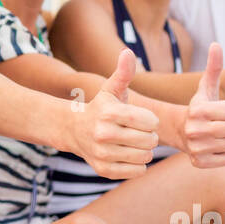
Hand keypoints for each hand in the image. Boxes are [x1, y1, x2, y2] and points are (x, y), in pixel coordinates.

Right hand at [73, 50, 158, 178]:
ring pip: (145, 157)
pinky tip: (128, 155)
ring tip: (134, 144)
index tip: (142, 119)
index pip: (149, 121)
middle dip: (149, 136)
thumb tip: (128, 52)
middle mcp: (103, 134)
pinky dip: (138, 165)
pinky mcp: (103, 170)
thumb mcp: (111, 89)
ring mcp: (102, 154)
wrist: (73, 130)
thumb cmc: (101, 108)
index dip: (150, 120)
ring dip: (145, 151)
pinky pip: (137, 172)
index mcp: (109, 113)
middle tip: (139, 133)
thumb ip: (123, 73)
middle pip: (149, 140)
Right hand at [182, 43, 224, 167]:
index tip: (221, 110)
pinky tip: (213, 147)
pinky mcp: (199, 163)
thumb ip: (213, 67)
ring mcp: (196, 148)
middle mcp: (195, 130)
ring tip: (218, 135)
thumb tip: (217, 44)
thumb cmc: (200, 107)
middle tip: (223, 124)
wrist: (180, 131)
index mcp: (198, 110)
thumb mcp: (206, 87)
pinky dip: (224, 155)